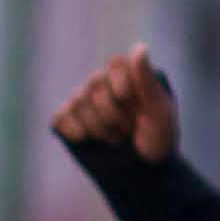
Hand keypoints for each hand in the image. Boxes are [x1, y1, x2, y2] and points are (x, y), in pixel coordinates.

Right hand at [51, 46, 180, 162]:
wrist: (143, 173)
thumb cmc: (157, 139)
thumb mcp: (159, 110)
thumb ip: (146, 80)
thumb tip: (138, 47)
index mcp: (127, 74)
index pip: (115, 66)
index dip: (125, 89)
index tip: (139, 109)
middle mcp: (102, 82)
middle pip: (95, 87)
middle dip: (114, 116)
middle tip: (129, 130)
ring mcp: (81, 100)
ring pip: (79, 104)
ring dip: (100, 129)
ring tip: (115, 138)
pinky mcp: (66, 120)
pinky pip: (61, 118)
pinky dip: (75, 131)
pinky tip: (89, 140)